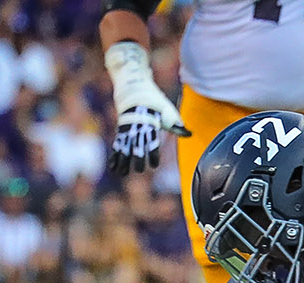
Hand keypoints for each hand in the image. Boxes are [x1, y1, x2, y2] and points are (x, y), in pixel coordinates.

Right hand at [104, 41, 189, 175]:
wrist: (134, 87)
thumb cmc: (154, 101)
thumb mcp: (167, 110)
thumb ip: (176, 124)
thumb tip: (189, 134)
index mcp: (149, 123)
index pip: (151, 141)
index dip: (152, 153)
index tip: (154, 165)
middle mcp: (136, 127)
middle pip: (136, 144)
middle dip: (137, 158)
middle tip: (139, 171)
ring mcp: (127, 129)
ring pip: (124, 147)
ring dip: (123, 161)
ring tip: (122, 173)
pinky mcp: (121, 130)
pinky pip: (117, 145)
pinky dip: (115, 156)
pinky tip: (114, 167)